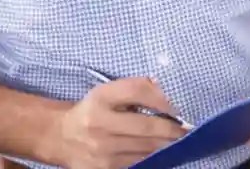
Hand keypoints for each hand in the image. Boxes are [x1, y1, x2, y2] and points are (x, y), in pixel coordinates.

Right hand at [50, 77, 187, 168]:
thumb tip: (165, 89)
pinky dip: (152, 159)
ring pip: (145, 150)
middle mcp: (99, 124)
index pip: (137, 91)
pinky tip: (161, 154)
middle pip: (146, 127)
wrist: (60, 137)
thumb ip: (135, 88)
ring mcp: (101, 150)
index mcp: (100, 98)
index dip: (162, 99)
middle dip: (172, 130)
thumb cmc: (91, 111)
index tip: (178, 109)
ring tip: (179, 142)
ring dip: (166, 146)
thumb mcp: (106, 93)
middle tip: (189, 131)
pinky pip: (137, 164)